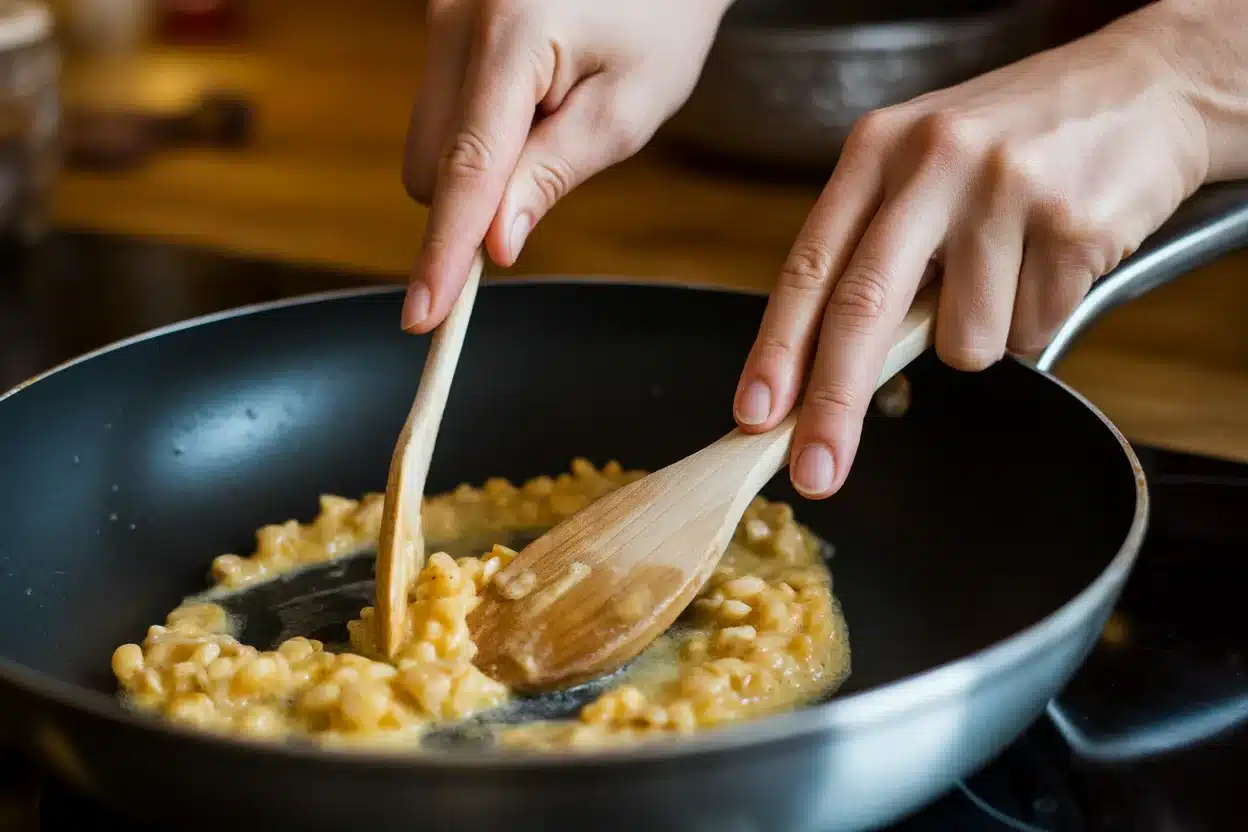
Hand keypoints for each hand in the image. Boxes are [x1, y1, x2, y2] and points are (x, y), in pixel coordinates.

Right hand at [401, 0, 731, 331]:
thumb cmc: (660, 20)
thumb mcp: (624, 110)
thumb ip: (552, 175)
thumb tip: (496, 243)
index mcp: (512, 33)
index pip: (468, 168)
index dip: (444, 251)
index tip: (424, 315)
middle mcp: (457, 17)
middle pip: (429, 167)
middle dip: (478, 199)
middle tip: (558, 155)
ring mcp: (440, 14)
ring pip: (427, 145)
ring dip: (480, 164)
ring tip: (553, 111)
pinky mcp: (440, 22)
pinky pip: (438, 113)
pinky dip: (479, 132)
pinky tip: (532, 96)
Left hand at [733, 12, 1210, 498]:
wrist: (1147, 87)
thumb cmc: (1018, 137)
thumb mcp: (924, 163)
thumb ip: (876, 245)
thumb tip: (826, 367)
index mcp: (878, 150)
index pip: (810, 267)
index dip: (777, 350)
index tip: (755, 416)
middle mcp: (932, 163)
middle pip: (864, 310)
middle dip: (833, 407)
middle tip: (815, 473)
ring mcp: (1004, 192)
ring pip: (963, 342)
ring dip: (985, 332)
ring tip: (1013, 266)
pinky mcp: (1071, 226)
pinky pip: (1033, 331)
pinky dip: (1041, 316)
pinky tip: (1055, 259)